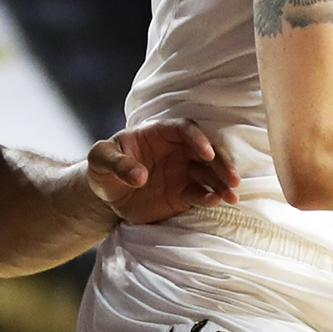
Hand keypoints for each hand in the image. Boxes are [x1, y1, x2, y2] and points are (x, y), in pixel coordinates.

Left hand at [86, 119, 240, 225]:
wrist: (106, 193)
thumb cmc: (103, 167)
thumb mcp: (100, 159)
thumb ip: (116, 163)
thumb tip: (139, 176)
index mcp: (159, 133)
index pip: (184, 129)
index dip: (198, 139)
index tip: (207, 153)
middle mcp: (176, 150)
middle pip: (206, 151)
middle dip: (221, 163)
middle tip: (232, 178)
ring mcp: (182, 172)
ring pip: (209, 173)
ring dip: (222, 182)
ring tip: (232, 195)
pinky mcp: (183, 194)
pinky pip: (200, 193)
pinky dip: (210, 197)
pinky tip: (218, 201)